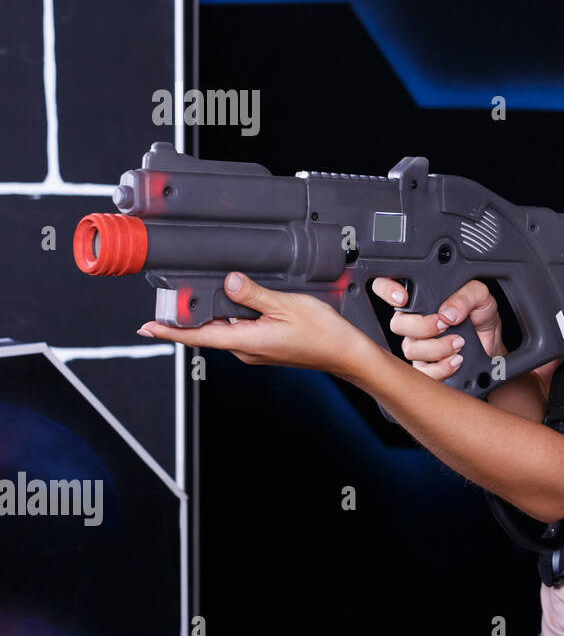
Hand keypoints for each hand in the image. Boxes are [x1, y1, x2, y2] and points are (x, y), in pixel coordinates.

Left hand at [137, 271, 370, 376]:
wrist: (346, 354)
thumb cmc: (323, 334)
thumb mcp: (288, 305)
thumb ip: (255, 294)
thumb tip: (229, 281)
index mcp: (247, 341)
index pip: (198, 336)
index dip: (170, 331)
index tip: (146, 326)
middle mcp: (246, 350)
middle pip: (210, 330)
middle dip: (192, 314)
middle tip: (175, 294)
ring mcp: (256, 351)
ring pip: (227, 329)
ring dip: (218, 313)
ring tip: (214, 292)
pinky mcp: (266, 348)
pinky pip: (241, 331)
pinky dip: (235, 317)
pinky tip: (244, 302)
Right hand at [370, 277, 503, 381]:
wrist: (492, 343)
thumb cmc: (481, 315)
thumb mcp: (480, 296)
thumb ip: (465, 297)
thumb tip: (447, 313)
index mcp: (421, 297)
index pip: (387, 287)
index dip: (387, 290)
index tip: (403, 298)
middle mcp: (414, 320)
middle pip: (397, 324)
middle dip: (422, 326)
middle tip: (445, 324)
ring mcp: (417, 344)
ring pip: (410, 349)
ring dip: (437, 348)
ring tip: (459, 342)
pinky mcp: (425, 366)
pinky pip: (423, 372)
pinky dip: (442, 367)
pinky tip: (456, 359)